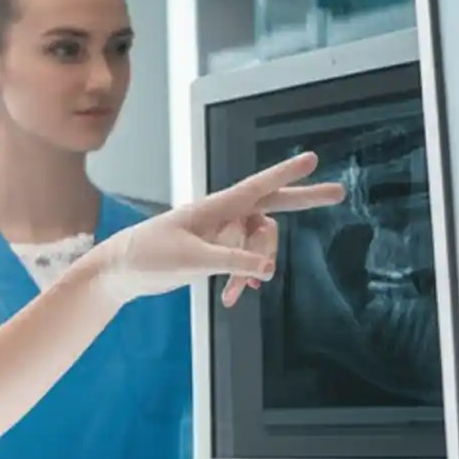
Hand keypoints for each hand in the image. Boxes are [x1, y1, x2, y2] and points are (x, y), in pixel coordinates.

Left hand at [94, 152, 345, 306]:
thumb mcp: (191, 261)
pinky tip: (231, 299)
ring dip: (255, 269)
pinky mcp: (214, 252)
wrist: (121, 271)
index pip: (257, 187)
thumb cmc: (149, 255)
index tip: (312, 158)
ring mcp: (220, 233)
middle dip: (303, 201)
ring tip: (238, 292)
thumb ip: (231, 261)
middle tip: (337, 193)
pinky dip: (242, 279)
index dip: (286, 174)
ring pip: (258, 245)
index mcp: (214, 207)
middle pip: (271, 206)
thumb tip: (269, 267)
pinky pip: (243, 262)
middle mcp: (221, 216)